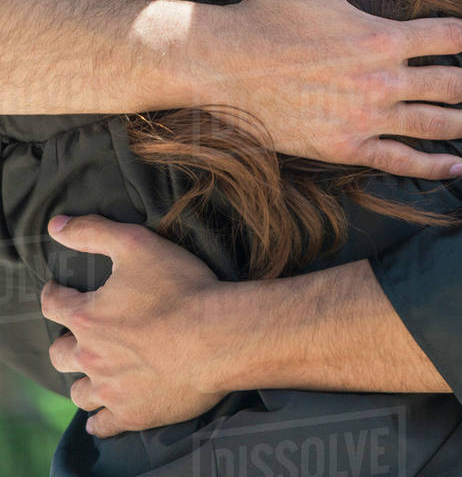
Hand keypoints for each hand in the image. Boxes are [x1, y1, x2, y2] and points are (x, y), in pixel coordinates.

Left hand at [42, 214, 230, 437]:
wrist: (219, 336)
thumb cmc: (181, 287)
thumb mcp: (136, 243)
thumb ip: (93, 231)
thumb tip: (55, 225)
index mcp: (88, 316)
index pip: (54, 304)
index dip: (54, 294)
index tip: (57, 291)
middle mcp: (92, 356)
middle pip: (61, 353)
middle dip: (65, 340)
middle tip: (78, 333)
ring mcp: (111, 389)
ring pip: (79, 392)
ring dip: (82, 380)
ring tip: (92, 372)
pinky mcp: (133, 413)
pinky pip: (102, 424)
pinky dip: (98, 419)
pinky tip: (101, 414)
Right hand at [142, 0, 461, 180]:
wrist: (223, 65)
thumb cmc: (269, 14)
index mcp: (380, 37)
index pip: (446, 37)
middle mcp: (381, 81)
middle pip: (449, 84)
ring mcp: (365, 119)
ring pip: (433, 125)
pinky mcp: (345, 147)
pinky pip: (400, 161)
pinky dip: (432, 165)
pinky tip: (455, 165)